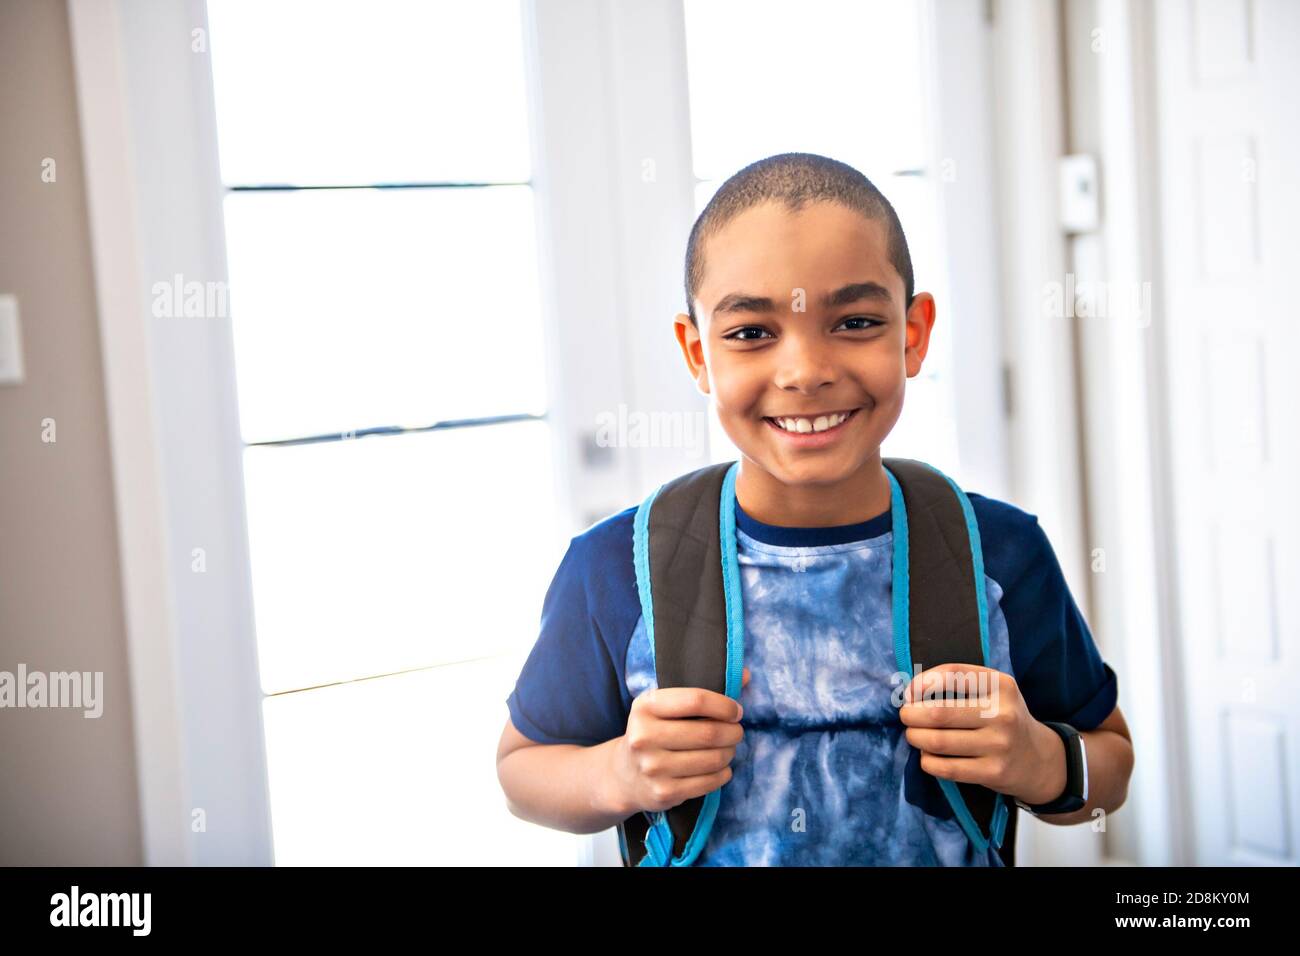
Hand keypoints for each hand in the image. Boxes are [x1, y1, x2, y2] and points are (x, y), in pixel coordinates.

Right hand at [612, 667, 749, 814]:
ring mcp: (652, 767)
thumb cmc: (655, 731)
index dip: (724, 705)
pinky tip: (722, 768)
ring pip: (712, 759)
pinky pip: (709, 782)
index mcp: (645, 706)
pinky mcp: (663, 792)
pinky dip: (723, 774)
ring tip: (729, 748)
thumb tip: (747, 675)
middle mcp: (644, 736)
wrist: (624, 774)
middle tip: (736, 732)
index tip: (736, 711)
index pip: (696, 700)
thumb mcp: (665, 706)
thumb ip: (703, 691)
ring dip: (730, 753)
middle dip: (733, 732)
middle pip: (708, 733)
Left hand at [898, 663, 1065, 804]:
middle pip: (939, 713)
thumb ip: (958, 683)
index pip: (952, 674)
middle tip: (906, 716)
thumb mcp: (992, 691)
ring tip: (914, 735)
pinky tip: (927, 756)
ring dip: (915, 738)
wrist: (1038, 758)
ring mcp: (1000, 745)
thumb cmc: (1001, 718)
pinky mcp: (994, 773)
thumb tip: (910, 692)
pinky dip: (927, 761)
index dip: (922, 683)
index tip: (909, 693)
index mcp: (1001, 685)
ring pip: (938, 742)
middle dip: (911, 715)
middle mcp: (1003, 714)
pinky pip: (946, 768)